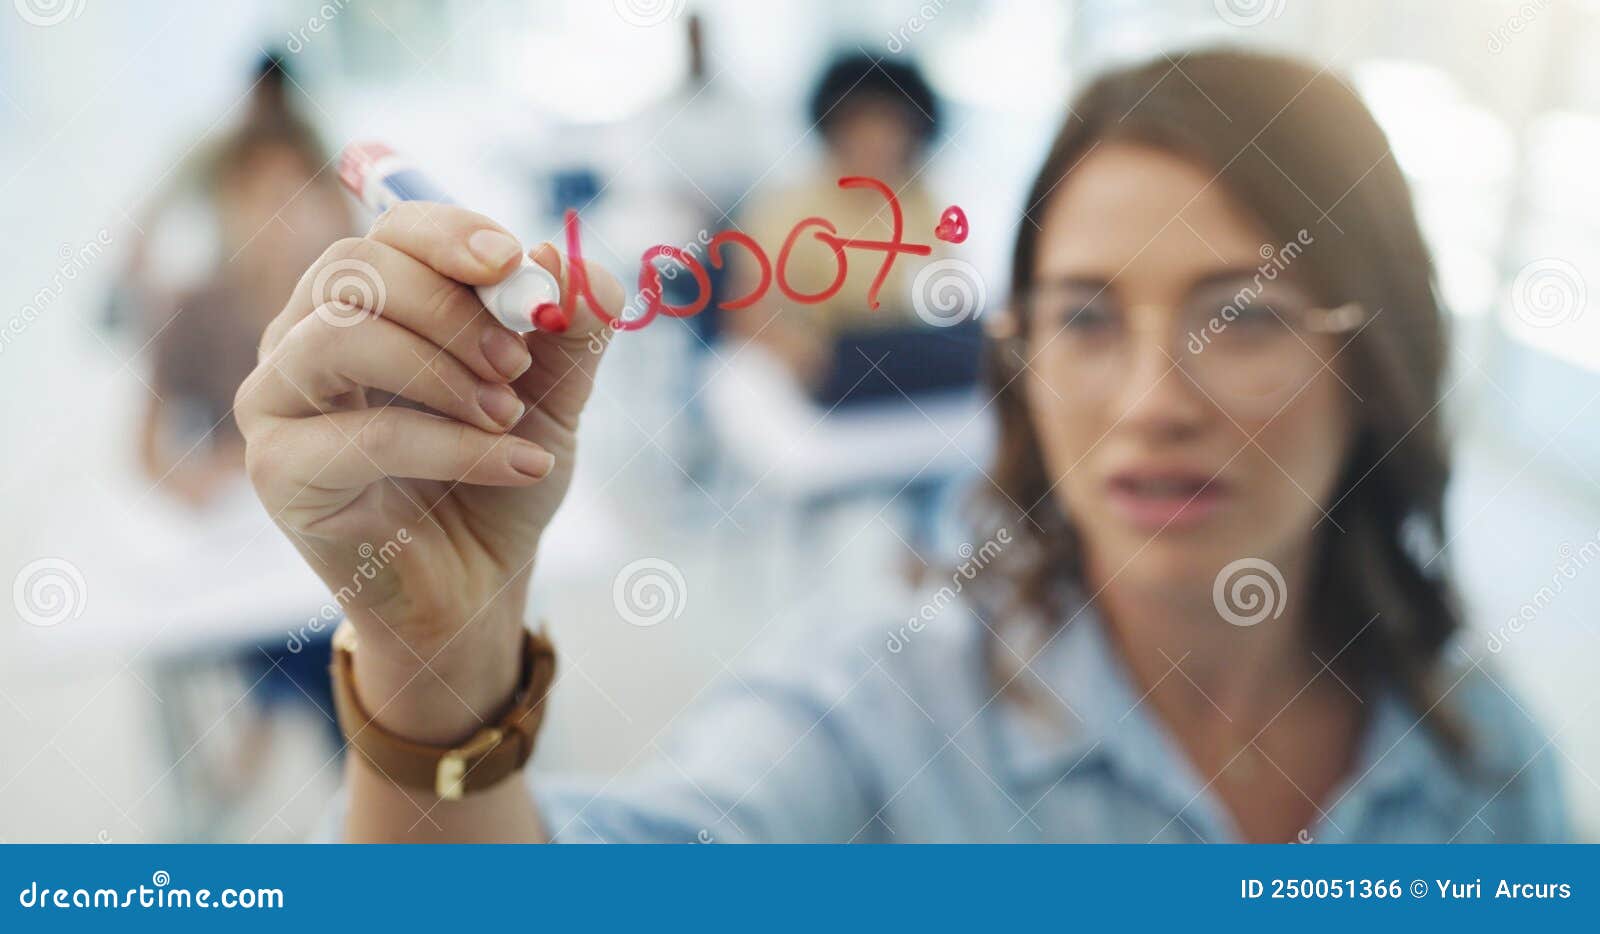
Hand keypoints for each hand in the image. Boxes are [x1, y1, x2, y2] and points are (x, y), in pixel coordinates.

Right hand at [235, 202, 619, 740]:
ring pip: (339, 339)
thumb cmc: (499, 477)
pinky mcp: (277, 472)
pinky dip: (452, 448)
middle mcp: (304, 338)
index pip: (389, 232)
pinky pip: (361, 437)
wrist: (478, 588)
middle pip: (354, 269)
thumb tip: (564, 257)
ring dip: (442, 372)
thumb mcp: (555, 395)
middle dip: (450, 308)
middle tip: (517, 364)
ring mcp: (276, 402)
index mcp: (366, 304)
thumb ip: (569, 328)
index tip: (512, 263)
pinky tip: (520, 467)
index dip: (449, 235)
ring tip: (509, 418)